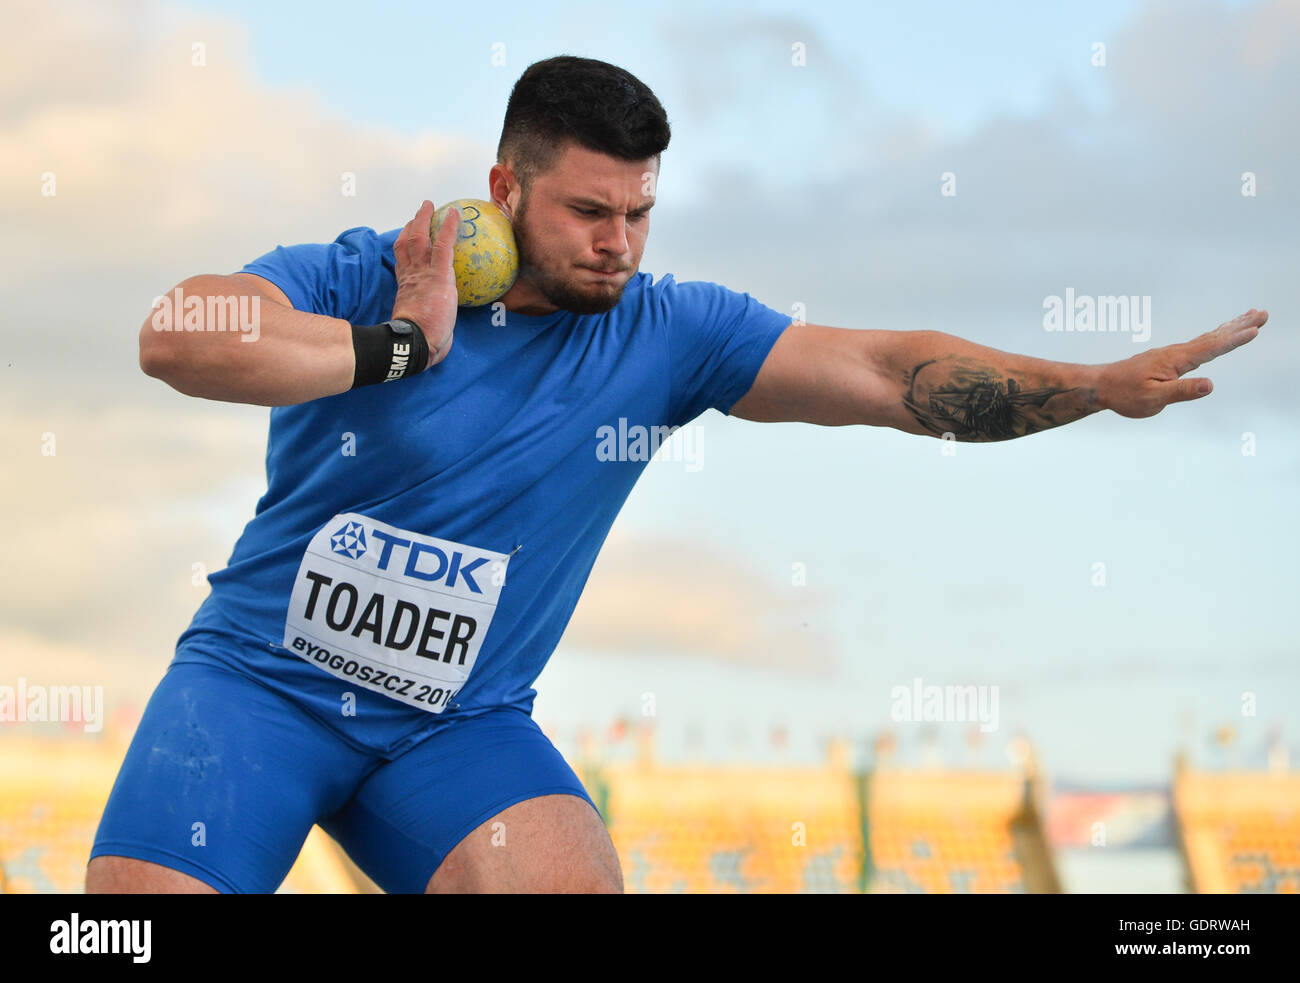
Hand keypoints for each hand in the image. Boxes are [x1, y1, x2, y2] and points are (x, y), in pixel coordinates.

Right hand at [392, 200, 460, 368]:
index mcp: (406, 288)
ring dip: (425, 219)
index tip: (407, 238)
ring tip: (430, 206)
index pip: (403, 263)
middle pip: (407, 244)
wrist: (417, 343)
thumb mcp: (424, 329)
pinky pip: (443, 245)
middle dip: (411, 227)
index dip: (404, 249)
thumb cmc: (421, 344)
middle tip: (418, 214)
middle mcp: (411, 276)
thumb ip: (433, 325)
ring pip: (420, 239)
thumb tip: (442, 337)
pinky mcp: (438, 274)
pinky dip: (449, 227)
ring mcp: (423, 274)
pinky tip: (456, 214)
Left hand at [1099, 308, 1266, 417]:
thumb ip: (1182, 391)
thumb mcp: (1154, 399)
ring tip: (1249, 318)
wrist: (1100, 386)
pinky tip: (1217, 337)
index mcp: (1176, 361)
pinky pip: (1197, 344)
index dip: (1234, 340)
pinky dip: (1213, 337)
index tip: (1255, 329)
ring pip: (1206, 338)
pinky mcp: (1167, 359)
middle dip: (1239, 325)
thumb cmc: (1125, 395)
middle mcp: (1176, 353)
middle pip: (1214, 337)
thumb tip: (1210, 385)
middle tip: (1263, 313)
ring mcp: (1171, 354)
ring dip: (1230, 327)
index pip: (1211, 348)